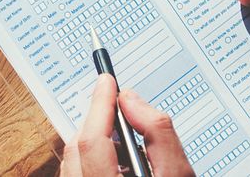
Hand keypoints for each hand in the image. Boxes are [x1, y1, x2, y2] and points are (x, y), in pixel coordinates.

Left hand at [61, 74, 192, 176]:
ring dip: (90, 142)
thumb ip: (158, 135)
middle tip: (113, 103)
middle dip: (95, 121)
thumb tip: (132, 101)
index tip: (108, 81)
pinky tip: (112, 164)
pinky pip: (73, 175)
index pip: (93, 140)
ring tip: (118, 138)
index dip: (100, 104)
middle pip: (77, 149)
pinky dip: (88, 161)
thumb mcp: (178, 176)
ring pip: (71, 163)